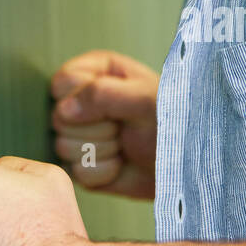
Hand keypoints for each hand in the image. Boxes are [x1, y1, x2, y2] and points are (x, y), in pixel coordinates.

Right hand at [50, 50, 158, 199]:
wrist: (187, 161)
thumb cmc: (172, 118)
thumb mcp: (143, 98)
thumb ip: (103, 94)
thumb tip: (63, 110)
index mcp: (94, 72)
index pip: (62, 83)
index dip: (82, 97)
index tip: (113, 104)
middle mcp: (83, 101)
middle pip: (59, 117)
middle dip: (96, 128)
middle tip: (122, 127)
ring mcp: (81, 135)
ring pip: (63, 146)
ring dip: (101, 150)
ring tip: (124, 145)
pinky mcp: (84, 165)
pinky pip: (77, 173)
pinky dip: (103, 173)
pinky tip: (121, 165)